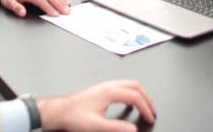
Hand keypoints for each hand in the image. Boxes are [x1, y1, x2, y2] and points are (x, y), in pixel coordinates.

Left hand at [0, 0, 69, 16]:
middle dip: (60, 5)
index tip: (55, 15)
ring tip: (68, 9)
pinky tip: (65, 2)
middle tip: (66, 13)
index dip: (49, 8)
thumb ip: (15, 7)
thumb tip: (22, 13)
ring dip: (62, 1)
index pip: (41, 1)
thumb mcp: (7, 1)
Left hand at [37, 80, 155, 131]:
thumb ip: (115, 127)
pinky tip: (130, 105)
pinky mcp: (102, 90)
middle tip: (152, 111)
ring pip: (129, 84)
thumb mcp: (96, 125)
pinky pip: (122, 87)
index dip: (146, 107)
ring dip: (140, 95)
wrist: (60, 111)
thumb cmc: (74, 116)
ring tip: (145, 107)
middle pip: (135, 86)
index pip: (135, 96)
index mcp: (109, 91)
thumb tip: (132, 129)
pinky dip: (132, 95)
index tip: (150, 118)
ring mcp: (105, 86)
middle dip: (147, 99)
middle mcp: (108, 85)